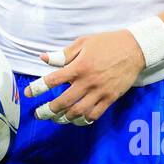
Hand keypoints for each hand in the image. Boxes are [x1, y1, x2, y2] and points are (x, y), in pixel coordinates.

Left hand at [23, 31, 145, 125]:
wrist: (135, 49)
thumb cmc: (107, 43)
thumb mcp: (83, 43)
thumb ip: (63, 54)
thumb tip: (43, 58)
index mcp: (79, 67)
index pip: (53, 80)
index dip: (38, 88)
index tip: (28, 94)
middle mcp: (87, 82)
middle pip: (63, 102)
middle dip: (48, 110)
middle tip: (39, 114)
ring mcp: (100, 92)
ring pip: (78, 112)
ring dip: (64, 118)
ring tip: (56, 119)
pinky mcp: (110, 98)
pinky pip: (95, 114)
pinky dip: (83, 120)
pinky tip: (76, 120)